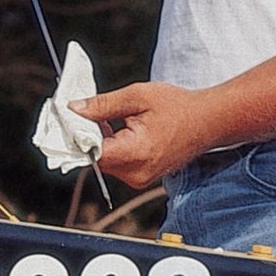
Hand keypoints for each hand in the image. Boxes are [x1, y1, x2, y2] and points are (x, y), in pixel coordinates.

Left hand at [82, 81, 221, 186]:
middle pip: (95, 158)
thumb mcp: (138, 96)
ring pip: (104, 162)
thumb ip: (103, 104)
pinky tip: (116, 129)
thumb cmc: (177, 106)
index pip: (91, 152)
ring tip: (105, 118)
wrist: (207, 122)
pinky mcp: (141, 177)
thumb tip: (74, 109)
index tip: (67, 117)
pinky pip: (116, 164)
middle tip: (84, 112)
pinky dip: (111, 147)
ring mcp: (139, 179)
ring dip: (99, 142)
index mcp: (135, 153)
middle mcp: (136, 173)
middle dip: (86, 136)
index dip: (76, 135)